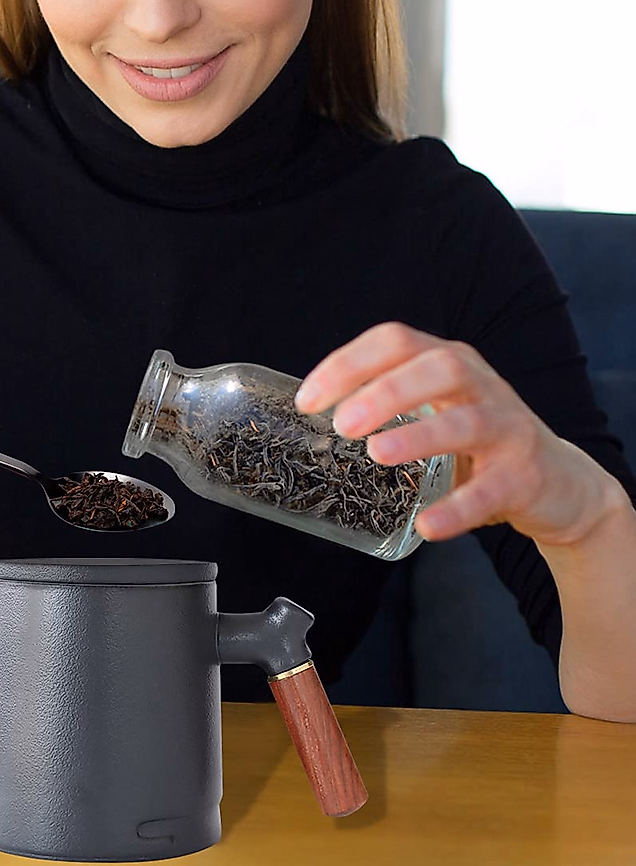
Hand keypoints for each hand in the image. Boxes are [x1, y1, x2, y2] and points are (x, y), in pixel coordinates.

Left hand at [293, 322, 614, 546]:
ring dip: (419, 437)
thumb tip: (304, 425)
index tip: (307, 400)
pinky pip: (492, 490)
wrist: (561, 485)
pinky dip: (458, 508)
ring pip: (468, 422)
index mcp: (447, 362)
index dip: (347, 363)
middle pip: (437, 368)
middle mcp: (481, 385)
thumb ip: (383, 409)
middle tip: (341, 424)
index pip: (394, 341)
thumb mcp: (433, 410)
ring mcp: (509, 428)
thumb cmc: (476, 444)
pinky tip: (427, 524)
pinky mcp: (527, 475)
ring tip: (377, 455)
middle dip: (385, 392)